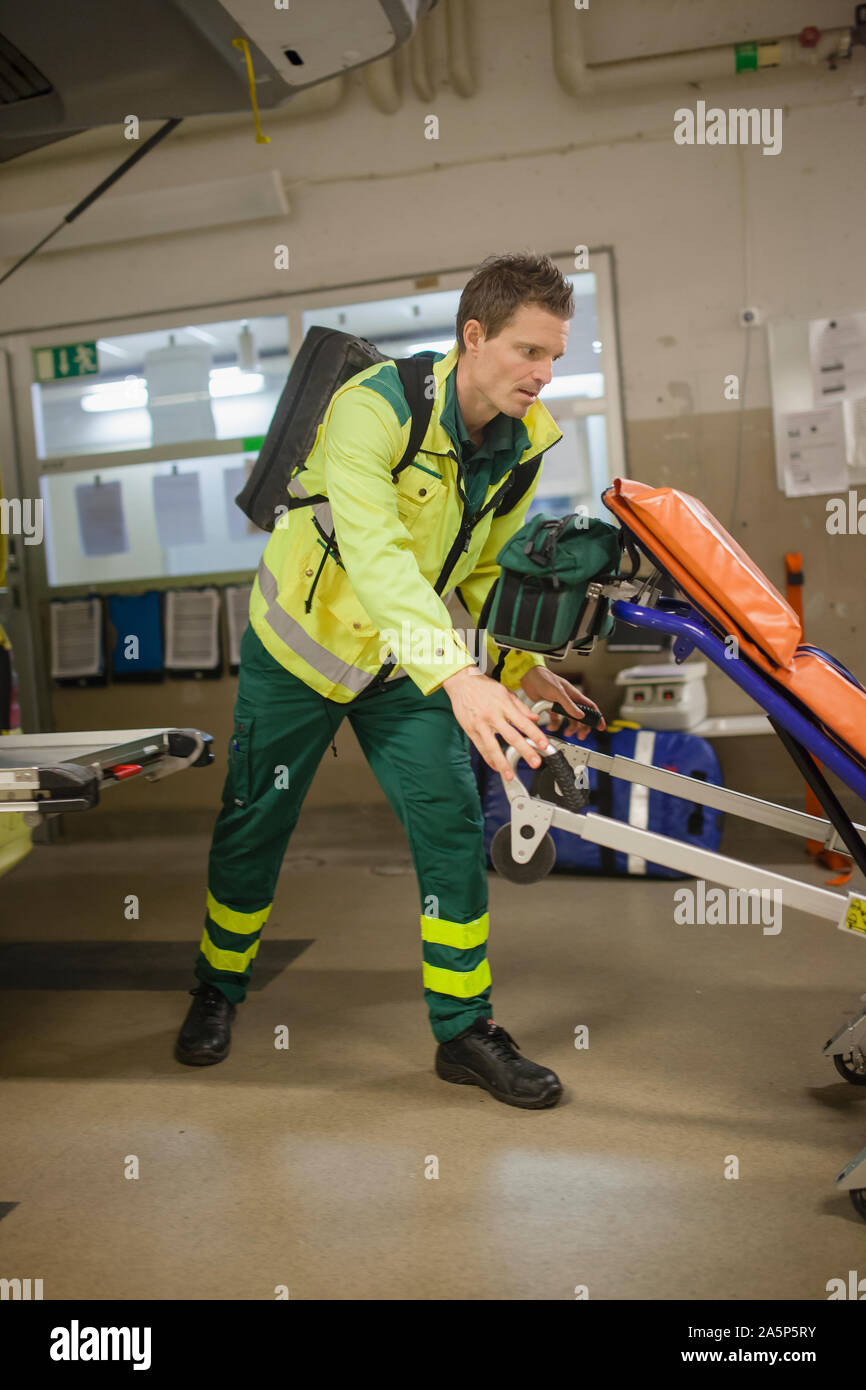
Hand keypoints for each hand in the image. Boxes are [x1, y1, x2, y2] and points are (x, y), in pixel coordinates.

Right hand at [442, 665, 551, 780]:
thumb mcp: (505, 692)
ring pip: (493, 747)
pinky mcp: (470, 730)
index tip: (544, 745)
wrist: (461, 682)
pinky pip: (481, 748)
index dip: (535, 734)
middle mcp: (493, 715)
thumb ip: (521, 707)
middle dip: (525, 751)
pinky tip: (496, 767)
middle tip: (535, 762)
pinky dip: (488, 759)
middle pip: (511, 737)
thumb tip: (535, 718)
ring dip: (502, 762)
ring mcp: (480, 724)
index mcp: (504, 705)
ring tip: (509, 775)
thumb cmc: (484, 686)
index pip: (523, 723)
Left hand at [519, 666, 605, 740]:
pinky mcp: (550, 707)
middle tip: (581, 736)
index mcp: (574, 695)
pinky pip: (556, 719)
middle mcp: (569, 700)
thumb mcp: (558, 692)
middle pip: (581, 716)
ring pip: (569, 719)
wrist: (528, 676)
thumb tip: (580, 716)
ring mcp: (560, 704)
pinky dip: (555, 725)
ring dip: (570, 727)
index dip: (597, 717)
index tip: (601, 727)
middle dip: (583, 727)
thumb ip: (569, 705)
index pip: (590, 707)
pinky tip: (551, 727)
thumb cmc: (544, 679)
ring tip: (568, 734)